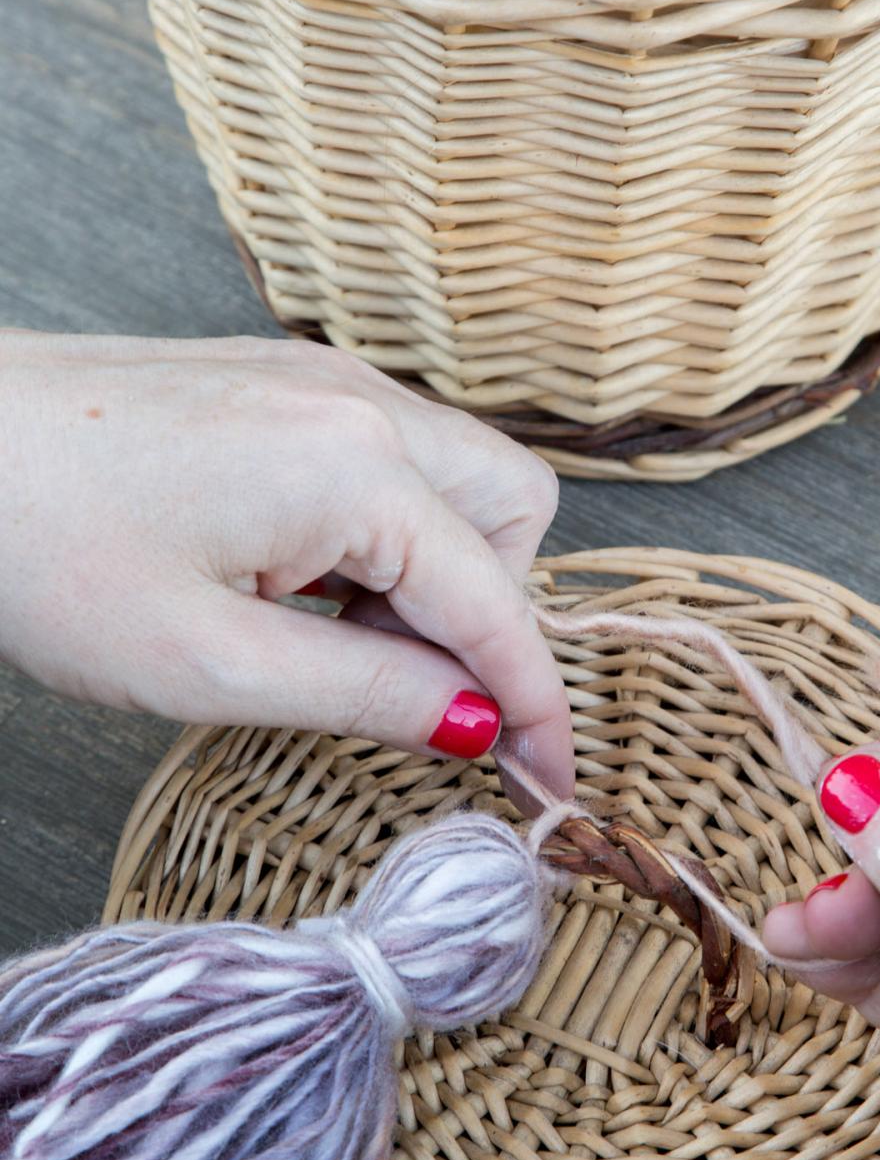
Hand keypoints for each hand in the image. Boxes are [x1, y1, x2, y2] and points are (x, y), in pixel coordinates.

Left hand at [0, 331, 572, 794]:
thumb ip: (368, 692)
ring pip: (460, 477)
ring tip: (324, 628)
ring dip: (434, 570)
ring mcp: (323, 378)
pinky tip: (295, 575)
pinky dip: (384, 529)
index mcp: (354, 469)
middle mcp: (362, 403)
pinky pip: (395, 456)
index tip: (549, 781)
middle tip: (393, 677)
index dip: (535, 703)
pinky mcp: (286, 378)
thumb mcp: (208, 664)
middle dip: (486, 610)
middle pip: (513, 511)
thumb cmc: (39, 548)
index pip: (497, 602)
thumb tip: (476, 721)